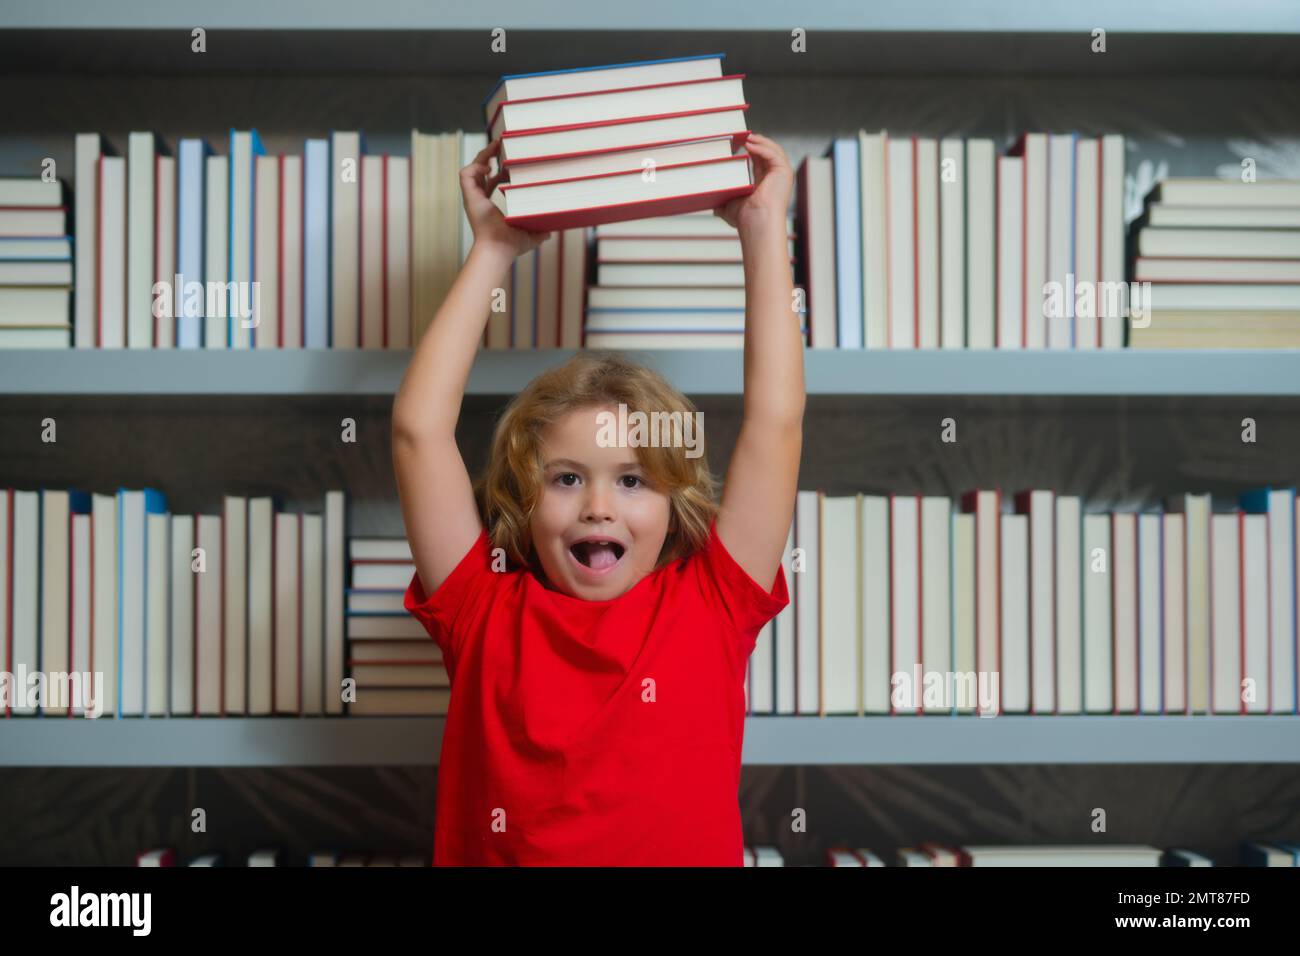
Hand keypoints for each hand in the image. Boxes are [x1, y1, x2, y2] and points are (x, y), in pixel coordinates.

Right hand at [460, 137, 552, 258]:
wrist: (498, 250)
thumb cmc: (511, 246)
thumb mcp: (531, 236)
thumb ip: (540, 232)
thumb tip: (551, 231)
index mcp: (489, 206)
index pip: (492, 182)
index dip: (500, 170)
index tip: (511, 162)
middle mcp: (479, 199)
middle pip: (481, 170)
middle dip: (490, 155)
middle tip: (502, 144)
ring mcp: (472, 197)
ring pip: (473, 168)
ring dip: (483, 155)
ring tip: (496, 145)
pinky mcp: (468, 196)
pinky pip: (465, 174)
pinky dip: (475, 166)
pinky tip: (489, 166)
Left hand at [713, 133, 792, 235]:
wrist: (757, 224)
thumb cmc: (746, 220)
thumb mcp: (731, 208)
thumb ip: (723, 206)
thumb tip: (713, 208)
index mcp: (765, 184)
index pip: (759, 160)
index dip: (750, 149)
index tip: (738, 142)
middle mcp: (775, 178)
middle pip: (767, 152)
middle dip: (756, 142)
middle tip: (742, 135)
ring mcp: (781, 174)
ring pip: (772, 150)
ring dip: (759, 141)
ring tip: (746, 137)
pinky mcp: (784, 172)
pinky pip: (773, 154)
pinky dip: (762, 147)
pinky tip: (749, 144)